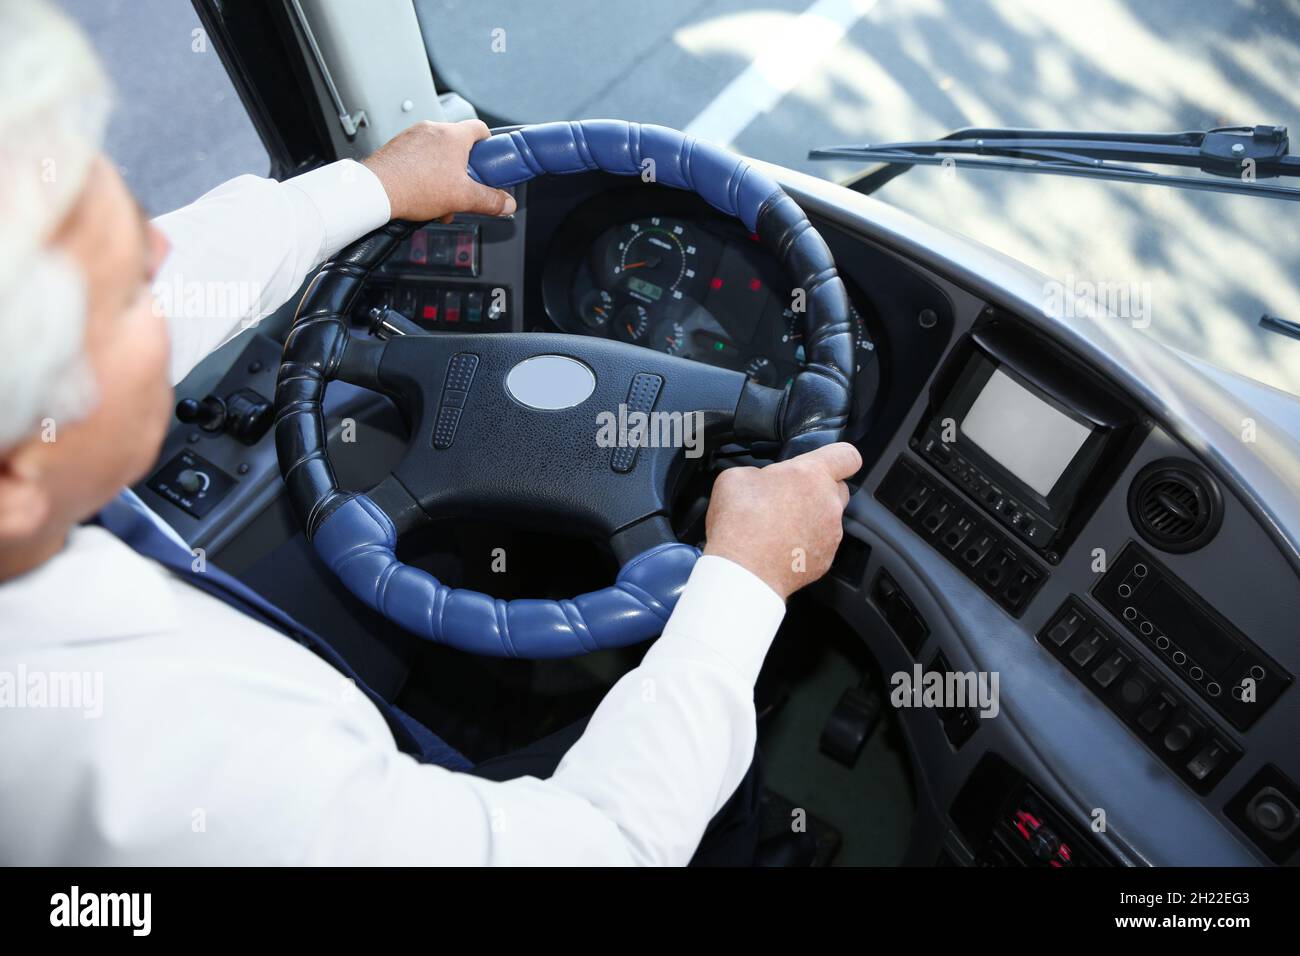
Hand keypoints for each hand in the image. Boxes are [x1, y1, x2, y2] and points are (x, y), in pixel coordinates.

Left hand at [362, 120, 516, 221]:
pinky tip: (421, 192)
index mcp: (453, 136)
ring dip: (443, 172)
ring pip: (437, 151)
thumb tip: (506, 203)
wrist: (377, 191)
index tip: (490, 159)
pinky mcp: (397, 146)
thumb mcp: (462, 198)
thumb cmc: (415, 188)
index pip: (480, 129)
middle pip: (458, 144)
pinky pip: (418, 155)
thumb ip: (490, 201)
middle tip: (464, 187)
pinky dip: (424, 171)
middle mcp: (433, 129)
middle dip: (464, 168)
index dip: (489, 144)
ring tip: (440, 196)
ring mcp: (412, 135)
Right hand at [703, 443, 861, 601]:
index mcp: (811, 475)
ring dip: (809, 518)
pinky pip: (820, 544)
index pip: (847, 455)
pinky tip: (779, 546)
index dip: (838, 456)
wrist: (743, 572)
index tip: (828, 461)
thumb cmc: (740, 524)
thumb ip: (759, 472)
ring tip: (777, 526)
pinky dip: (804, 544)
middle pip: (838, 488)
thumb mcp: (736, 477)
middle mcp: (828, 503)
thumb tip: (761, 481)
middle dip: (817, 489)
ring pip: (828, 518)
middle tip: (788, 496)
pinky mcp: (825, 560)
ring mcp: (831, 534)